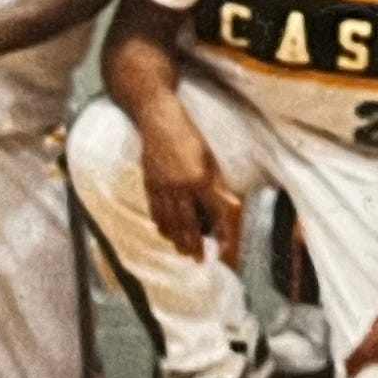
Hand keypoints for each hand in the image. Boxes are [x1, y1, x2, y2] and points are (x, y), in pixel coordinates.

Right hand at [138, 106, 243, 262]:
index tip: (226, 248)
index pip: (218, 212)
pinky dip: (162, 225)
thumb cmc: (189, 134)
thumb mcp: (210, 157)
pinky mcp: (149, 184)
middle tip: (200, 259)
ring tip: (184, 251)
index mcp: (202, 177)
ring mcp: (162, 186)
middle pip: (189, 224)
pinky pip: (155, 211)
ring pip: (170, 222)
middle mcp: (181, 185)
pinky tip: (166, 233)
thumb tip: (228, 206)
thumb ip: (217, 184)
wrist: (158, 118)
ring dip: (177, 240)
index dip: (224, 232)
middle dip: (195, 245)